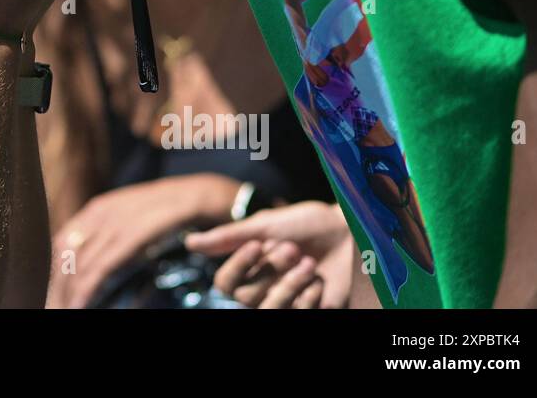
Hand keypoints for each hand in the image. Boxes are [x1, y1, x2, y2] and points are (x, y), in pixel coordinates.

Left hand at [47, 175, 231, 308]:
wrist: (204, 194)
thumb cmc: (170, 212)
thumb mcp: (132, 221)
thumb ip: (110, 236)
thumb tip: (89, 262)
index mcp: (97, 210)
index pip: (61, 244)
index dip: (52, 273)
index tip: (51, 297)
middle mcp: (101, 213)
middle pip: (66, 255)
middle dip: (57, 287)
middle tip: (51, 309)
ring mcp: (117, 220)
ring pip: (81, 263)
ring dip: (69, 293)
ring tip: (63, 312)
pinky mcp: (135, 231)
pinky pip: (104, 264)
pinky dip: (89, 287)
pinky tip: (81, 304)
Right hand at [184, 201, 352, 307]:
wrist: (347, 233)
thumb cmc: (306, 224)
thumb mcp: (265, 225)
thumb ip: (229, 237)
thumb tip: (189, 242)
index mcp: (248, 267)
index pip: (224, 283)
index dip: (237, 266)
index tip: (258, 244)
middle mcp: (262, 287)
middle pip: (247, 296)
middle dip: (271, 269)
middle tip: (293, 248)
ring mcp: (285, 302)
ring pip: (270, 308)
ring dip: (289, 285)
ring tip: (308, 263)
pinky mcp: (307, 310)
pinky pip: (298, 313)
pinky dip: (309, 296)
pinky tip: (320, 280)